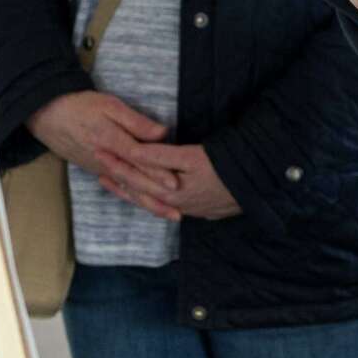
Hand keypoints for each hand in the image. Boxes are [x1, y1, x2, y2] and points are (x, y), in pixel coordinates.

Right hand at [26, 91, 180, 220]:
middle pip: (136, 181)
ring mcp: (100, 168)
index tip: (175, 184)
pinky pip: (117, 187)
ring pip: (127, 188)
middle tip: (177, 213)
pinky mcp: (95, 169)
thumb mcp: (109, 106)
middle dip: (157, 197)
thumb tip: (160, 132)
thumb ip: (135, 121)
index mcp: (113, 142)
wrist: (48, 115)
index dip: (158, 173)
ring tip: (166, 213)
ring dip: (147, 202)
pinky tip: (142, 203)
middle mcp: (107, 161)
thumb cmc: (81, 106)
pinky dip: (132, 196)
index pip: (140, 161)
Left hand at [102, 144, 241, 220]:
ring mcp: (188, 208)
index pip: (136, 174)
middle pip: (140, 190)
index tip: (98, 148)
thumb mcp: (193, 156)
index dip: (116, 160)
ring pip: (151, 200)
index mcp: (170, 190)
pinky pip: (166, 204)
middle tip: (98, 166)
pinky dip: (151, 198)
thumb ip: (162, 156)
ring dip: (131, 190)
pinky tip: (150, 195)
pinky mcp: (200, 209)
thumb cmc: (226, 166)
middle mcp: (175, 203)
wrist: (259, 185)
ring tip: (113, 181)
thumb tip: (135, 151)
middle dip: (118, 177)